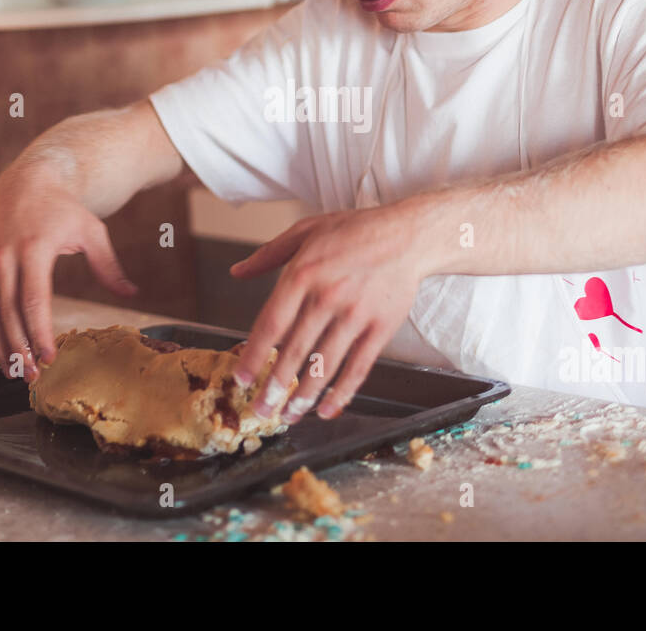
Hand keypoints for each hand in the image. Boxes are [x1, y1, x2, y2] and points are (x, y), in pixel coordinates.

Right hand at [0, 174, 137, 381]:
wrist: (25, 184)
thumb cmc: (63, 210)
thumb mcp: (92, 231)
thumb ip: (109, 266)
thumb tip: (132, 293)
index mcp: (34, 248)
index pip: (34, 301)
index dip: (39, 333)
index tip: (48, 357)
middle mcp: (4, 255)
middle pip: (8, 313)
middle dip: (19, 348)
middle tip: (31, 376)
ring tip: (12, 371)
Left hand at [229, 203, 425, 422]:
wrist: (408, 234)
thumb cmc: (355, 230)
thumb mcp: (306, 230)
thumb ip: (268, 254)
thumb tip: (237, 272)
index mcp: (303, 272)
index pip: (272, 322)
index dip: (254, 355)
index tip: (242, 379)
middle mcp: (328, 295)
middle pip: (296, 351)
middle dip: (274, 387)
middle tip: (260, 412)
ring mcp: (356, 314)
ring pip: (325, 365)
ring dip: (304, 396)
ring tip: (289, 416)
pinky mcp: (380, 327)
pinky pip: (358, 367)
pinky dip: (342, 393)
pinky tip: (327, 409)